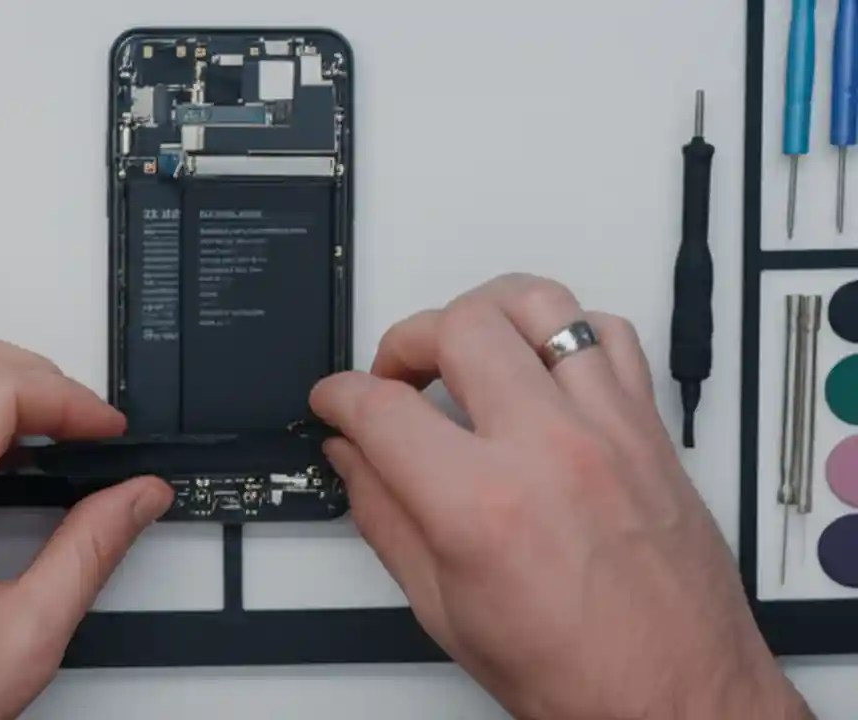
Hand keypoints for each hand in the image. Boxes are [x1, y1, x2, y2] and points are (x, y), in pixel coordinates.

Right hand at [311, 274, 810, 719]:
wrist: (677, 697)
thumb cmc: (578, 675)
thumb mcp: (444, 610)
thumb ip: (386, 519)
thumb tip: (352, 460)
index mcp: (482, 507)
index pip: (381, 407)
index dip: (339, 396)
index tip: (335, 400)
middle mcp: (549, 451)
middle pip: (457, 327)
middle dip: (403, 340)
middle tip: (395, 377)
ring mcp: (608, 430)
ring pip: (539, 304)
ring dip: (484, 314)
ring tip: (465, 348)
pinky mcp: (649, 430)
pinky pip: (610, 334)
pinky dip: (566, 332)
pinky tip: (541, 364)